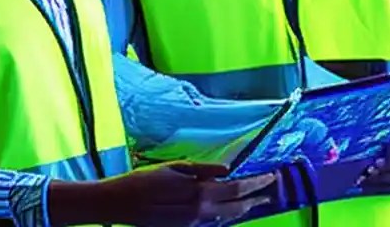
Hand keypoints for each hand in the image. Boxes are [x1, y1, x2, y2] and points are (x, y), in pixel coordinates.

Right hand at [50, 162, 275, 226]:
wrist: (118, 205)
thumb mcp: (171, 168)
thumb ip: (201, 170)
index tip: (271, 175)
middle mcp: (201, 212)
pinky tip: (229, 209)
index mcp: (199, 193)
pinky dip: (226, 214)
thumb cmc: (141, 180)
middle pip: (237, 207)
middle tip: (270, 190)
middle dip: (255, 198)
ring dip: (242, 207)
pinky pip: (214, 221)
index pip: (236, 188)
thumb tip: (226, 169)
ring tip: (255, 200)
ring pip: (227, 217)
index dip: (256, 183)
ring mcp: (194, 224)